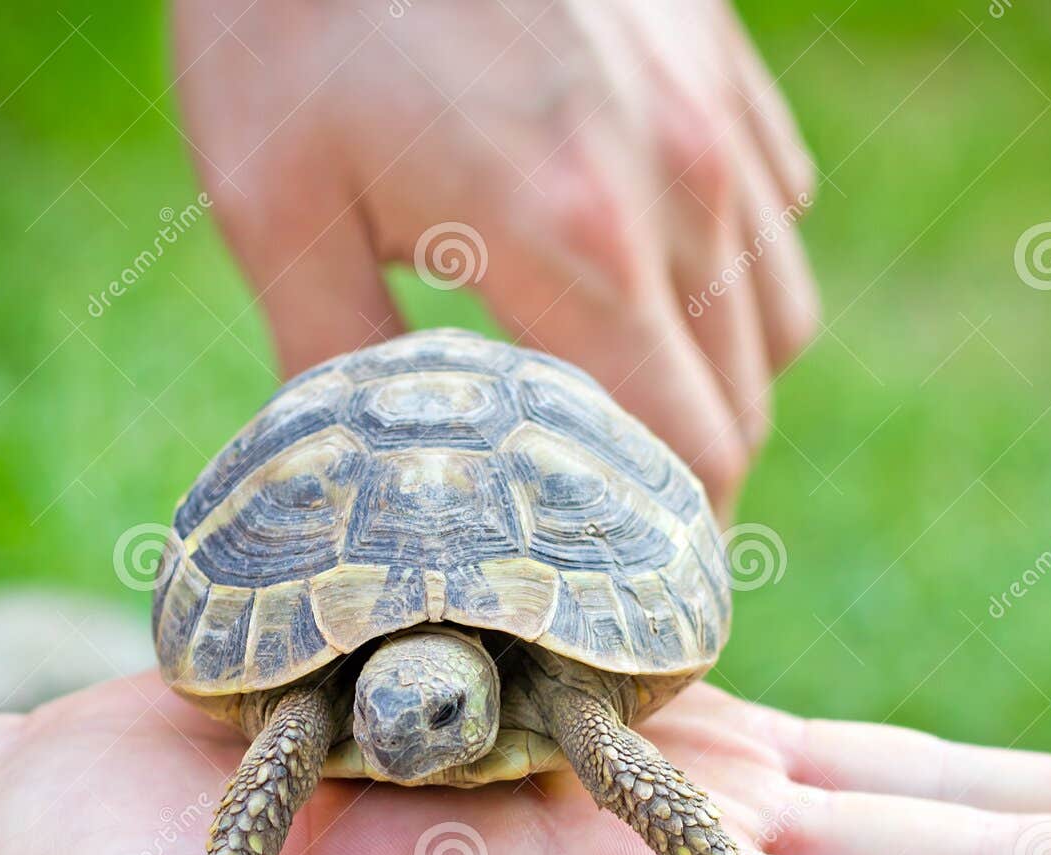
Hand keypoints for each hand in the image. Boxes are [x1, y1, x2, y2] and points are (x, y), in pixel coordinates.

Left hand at [173, 0, 818, 509]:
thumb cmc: (294, 1)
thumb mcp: (272, 196)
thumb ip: (337, 361)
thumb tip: (381, 478)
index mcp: (575, 248)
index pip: (686, 462)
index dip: (669, 552)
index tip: (633, 598)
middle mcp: (681, 194)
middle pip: (743, 410)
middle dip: (688, 490)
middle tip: (616, 526)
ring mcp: (716, 121)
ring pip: (777, 320)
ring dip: (720, 389)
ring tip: (636, 411)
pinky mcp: (721, 66)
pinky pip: (777, 214)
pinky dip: (736, 277)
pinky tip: (658, 274)